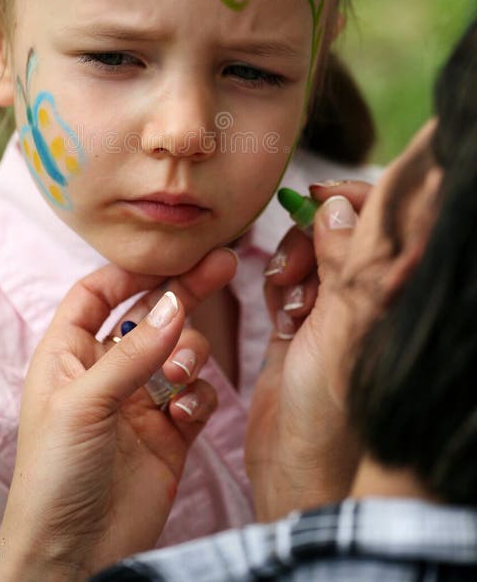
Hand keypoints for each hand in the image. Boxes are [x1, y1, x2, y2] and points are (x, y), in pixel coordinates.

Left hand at [0, 248, 236, 581]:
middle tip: (224, 264)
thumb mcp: (84, 404)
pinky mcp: (170, 433)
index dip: (130, 274)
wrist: (73, 556)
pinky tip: (184, 417)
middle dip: (184, 292)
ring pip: (179, 352)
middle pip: (149, 315)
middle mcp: (105, 372)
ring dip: (187, 355)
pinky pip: (196, 395)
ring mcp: (140, 402)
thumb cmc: (55, 476)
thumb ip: (132, 353)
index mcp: (68, 355)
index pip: (97, 295)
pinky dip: (197, 398)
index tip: (170, 258)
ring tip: (179, 377)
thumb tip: (174, 303)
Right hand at [245, 181, 370, 521]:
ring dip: (291, 264)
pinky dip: (278, 287)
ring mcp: (332, 314)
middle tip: (293, 266)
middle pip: (340, 231)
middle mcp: (365, 300)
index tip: (317, 196)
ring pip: (309, 254)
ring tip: (286, 302)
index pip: (382, 224)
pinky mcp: (300, 328)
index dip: (352, 200)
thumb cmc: (329, 410)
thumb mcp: (341, 327)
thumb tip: (340, 206)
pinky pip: (287, 283)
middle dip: (311, 236)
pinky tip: (280, 316)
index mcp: (388, 297)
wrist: (294, 470)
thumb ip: (345, 263)